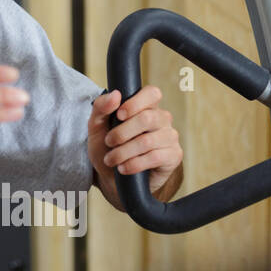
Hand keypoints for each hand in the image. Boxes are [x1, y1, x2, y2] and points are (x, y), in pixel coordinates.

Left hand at [88, 86, 182, 209]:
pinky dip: (134, 164)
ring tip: (111, 159)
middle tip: (109, 142)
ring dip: (123, 152)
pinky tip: (123, 168)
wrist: (112, 177)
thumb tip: (115, 94)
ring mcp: (170, 137)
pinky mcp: (173, 156)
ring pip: (148, 141)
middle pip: (147, 118)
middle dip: (121, 133)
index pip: (152, 93)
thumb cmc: (107, 147)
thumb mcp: (97, 126)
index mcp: (146, 106)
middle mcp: (162, 119)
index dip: (135, 103)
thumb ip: (101, 107)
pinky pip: (155, 157)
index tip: (119, 115)